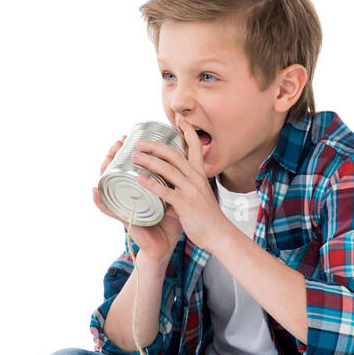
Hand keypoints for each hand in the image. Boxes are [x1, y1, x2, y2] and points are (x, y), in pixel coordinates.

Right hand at [92, 134, 183, 260]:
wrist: (167, 246)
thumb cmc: (169, 222)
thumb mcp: (173, 196)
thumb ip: (177, 181)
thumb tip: (188, 159)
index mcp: (139, 189)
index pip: (127, 166)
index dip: (125, 151)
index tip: (129, 137)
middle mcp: (129, 195)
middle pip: (115, 170)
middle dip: (113, 154)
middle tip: (119, 142)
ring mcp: (124, 205)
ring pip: (108, 185)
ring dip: (104, 170)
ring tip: (107, 157)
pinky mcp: (124, 218)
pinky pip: (108, 209)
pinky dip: (99, 201)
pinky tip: (95, 190)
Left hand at [130, 117, 230, 252]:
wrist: (219, 234)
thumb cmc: (207, 216)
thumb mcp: (198, 195)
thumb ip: (184, 188)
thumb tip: (169, 188)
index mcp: (199, 174)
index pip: (195, 147)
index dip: (188, 132)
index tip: (180, 120)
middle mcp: (196, 178)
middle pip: (174, 155)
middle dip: (156, 146)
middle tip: (140, 142)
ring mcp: (191, 190)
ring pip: (168, 169)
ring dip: (149, 161)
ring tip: (134, 156)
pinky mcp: (185, 204)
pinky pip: (165, 191)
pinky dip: (151, 184)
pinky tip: (139, 180)